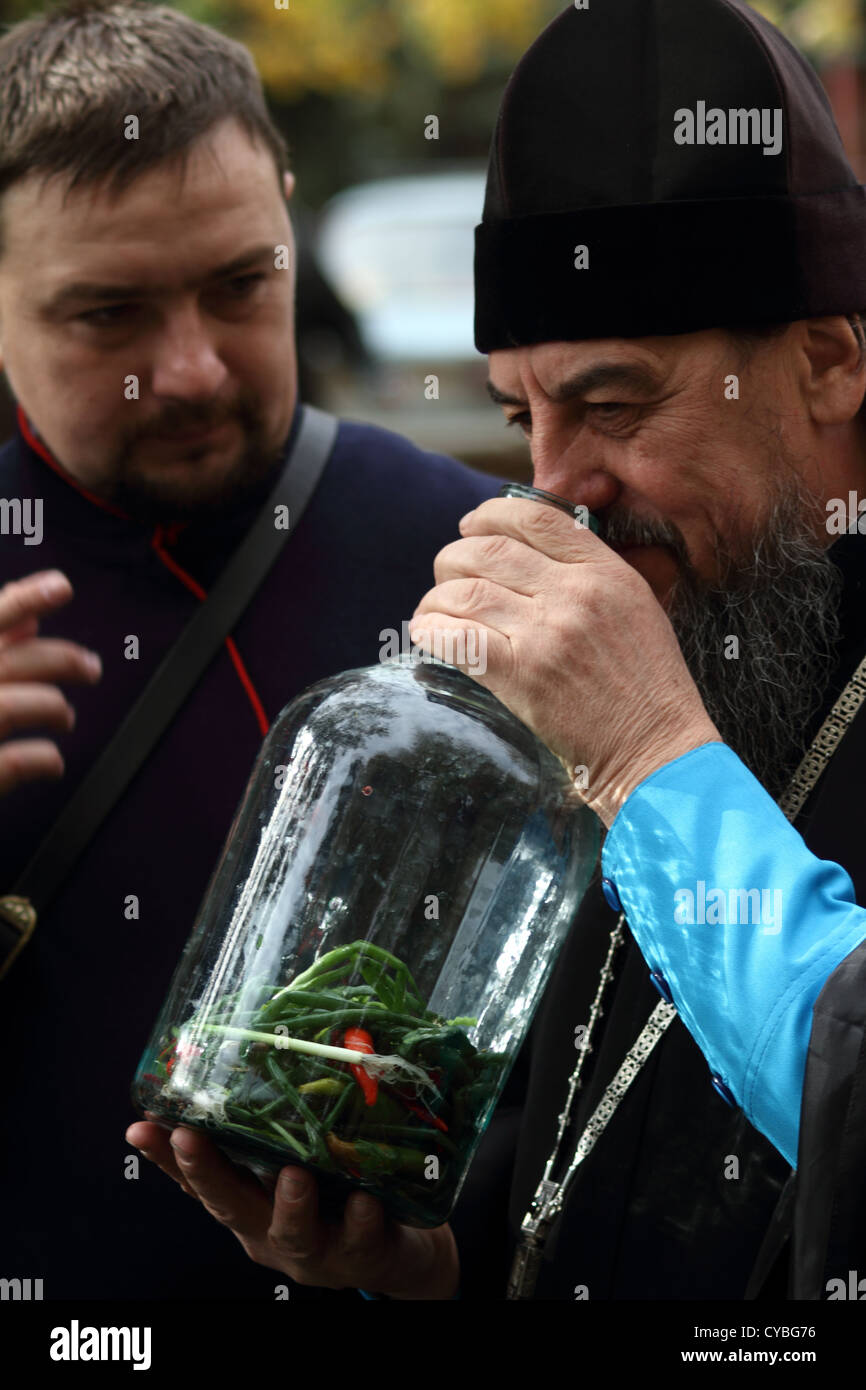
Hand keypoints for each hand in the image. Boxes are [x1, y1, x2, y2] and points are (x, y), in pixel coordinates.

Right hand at [0, 570, 101, 796]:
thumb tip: (30, 621)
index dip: (24, 599)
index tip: (63, 586)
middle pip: (14, 662)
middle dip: (64, 659)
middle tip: (92, 667)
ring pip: (17, 706)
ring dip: (53, 707)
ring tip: (66, 717)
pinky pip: (17, 762)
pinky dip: (44, 759)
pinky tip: (53, 763)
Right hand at [126, 1121, 459, 1299]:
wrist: (394, 1249)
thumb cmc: (334, 1195)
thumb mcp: (289, 1164)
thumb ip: (264, 1125)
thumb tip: (236, 1053)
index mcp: (248, 1204)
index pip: (196, 1181)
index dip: (164, 1157)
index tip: (140, 1126)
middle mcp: (271, 1229)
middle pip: (231, 1206)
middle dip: (208, 1173)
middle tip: (190, 1139)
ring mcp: (316, 1247)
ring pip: (294, 1232)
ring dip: (290, 1205)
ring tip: (293, 1176)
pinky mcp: (363, 1253)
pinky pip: (362, 1238)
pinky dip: (361, 1220)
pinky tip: (365, 1200)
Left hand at [411, 498, 721, 826]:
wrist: (656, 749)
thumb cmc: (648, 686)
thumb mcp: (636, 609)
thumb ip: (589, 576)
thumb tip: (526, 554)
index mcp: (606, 572)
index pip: (534, 517)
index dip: (489, 516)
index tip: (470, 527)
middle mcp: (574, 594)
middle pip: (488, 550)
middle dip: (453, 558)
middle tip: (446, 576)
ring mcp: (546, 634)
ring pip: (465, 592)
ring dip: (437, 599)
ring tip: (434, 611)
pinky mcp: (522, 675)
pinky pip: (457, 637)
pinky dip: (431, 631)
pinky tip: (428, 634)